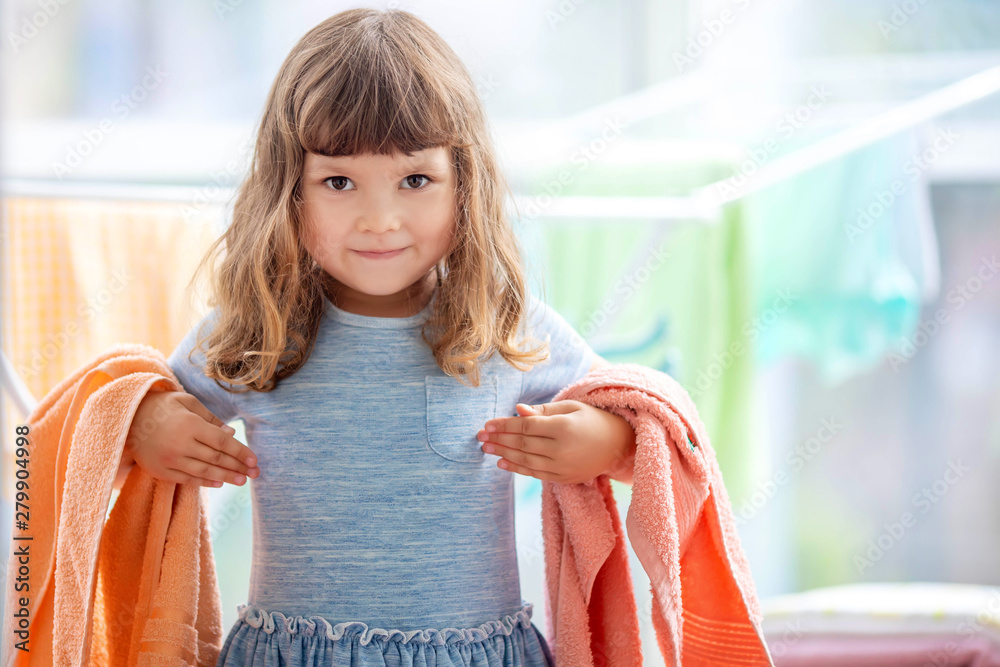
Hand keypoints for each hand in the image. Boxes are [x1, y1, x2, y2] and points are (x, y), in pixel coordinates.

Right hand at [124, 390, 259, 487]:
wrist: (126, 419)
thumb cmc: (162, 406)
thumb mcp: (187, 402)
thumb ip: (210, 418)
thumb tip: (232, 433)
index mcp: (189, 425)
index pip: (222, 442)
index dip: (240, 452)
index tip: (254, 460)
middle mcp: (181, 445)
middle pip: (216, 459)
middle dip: (238, 467)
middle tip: (255, 474)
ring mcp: (170, 460)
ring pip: (204, 472)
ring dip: (226, 478)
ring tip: (242, 481)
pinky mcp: (161, 471)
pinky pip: (187, 480)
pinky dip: (205, 482)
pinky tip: (219, 483)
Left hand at [476, 400, 635, 484]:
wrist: (619, 445)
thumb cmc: (593, 419)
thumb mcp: (571, 408)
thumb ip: (543, 411)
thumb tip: (517, 410)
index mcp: (564, 427)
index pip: (526, 426)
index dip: (504, 425)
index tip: (487, 424)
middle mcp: (562, 449)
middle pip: (523, 444)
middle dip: (499, 440)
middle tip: (479, 437)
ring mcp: (563, 467)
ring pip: (526, 460)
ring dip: (504, 454)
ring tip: (486, 449)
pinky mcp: (564, 478)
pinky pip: (535, 474)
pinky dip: (517, 468)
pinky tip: (502, 463)